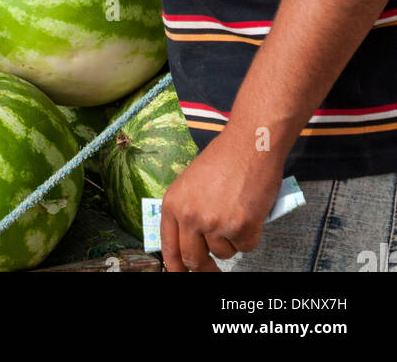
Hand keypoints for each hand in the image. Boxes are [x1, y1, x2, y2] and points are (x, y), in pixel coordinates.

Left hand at [159, 129, 284, 271]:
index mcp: (173, 204)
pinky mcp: (242, 228)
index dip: (176, 268)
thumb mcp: (190, 182)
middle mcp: (191, 217)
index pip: (169, 248)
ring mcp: (216, 224)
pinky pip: (246, 246)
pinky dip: (250, 235)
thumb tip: (188, 241)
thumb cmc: (223, 159)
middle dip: (205, 267)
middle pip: (194, 260)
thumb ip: (186, 211)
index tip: (182, 275)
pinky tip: (250, 212)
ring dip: (231, 241)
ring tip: (236, 212)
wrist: (249, 145)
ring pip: (223, 253)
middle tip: (214, 268)